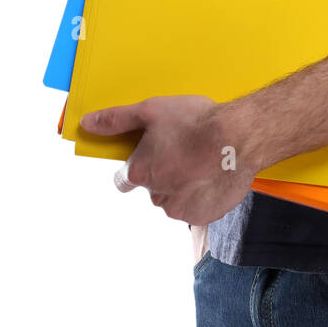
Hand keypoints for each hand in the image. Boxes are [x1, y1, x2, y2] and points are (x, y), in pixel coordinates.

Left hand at [80, 95, 255, 223]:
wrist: (239, 137)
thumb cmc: (196, 121)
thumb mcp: (151, 110)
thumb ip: (117, 119)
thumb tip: (88, 123)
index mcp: (139, 172)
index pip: (123, 179)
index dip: (137, 165)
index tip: (153, 154)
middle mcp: (156, 195)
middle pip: (153, 188)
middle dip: (164, 173)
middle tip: (184, 151)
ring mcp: (181, 209)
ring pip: (175, 199)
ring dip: (184, 185)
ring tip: (202, 162)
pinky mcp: (204, 216)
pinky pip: (198, 207)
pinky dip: (203, 195)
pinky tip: (213, 175)